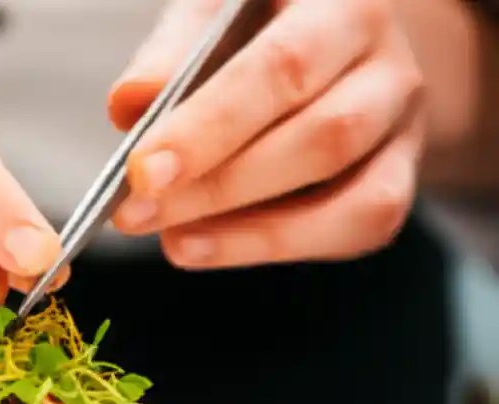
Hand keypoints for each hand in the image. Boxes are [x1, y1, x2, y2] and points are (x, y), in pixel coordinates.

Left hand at [108, 0, 425, 268]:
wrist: (328, 42)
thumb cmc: (254, 26)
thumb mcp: (211, 14)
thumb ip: (173, 51)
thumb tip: (132, 102)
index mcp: (340, 2)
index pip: (281, 68)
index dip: (209, 127)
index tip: (143, 172)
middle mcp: (388, 61)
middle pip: (322, 136)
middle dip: (218, 187)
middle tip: (136, 215)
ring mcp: (403, 124)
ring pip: (352, 195)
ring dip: (248, 232)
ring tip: (171, 240)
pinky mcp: (400, 177)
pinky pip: (359, 227)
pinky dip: (279, 247)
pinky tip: (209, 247)